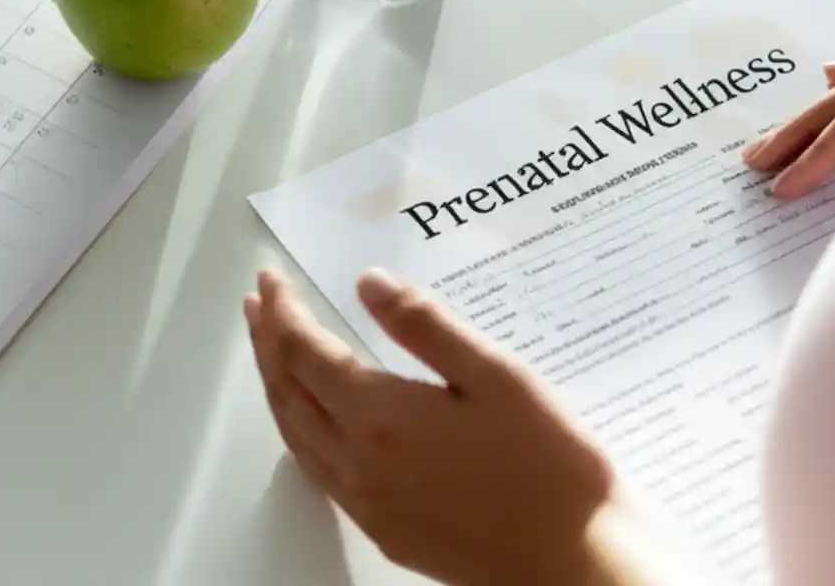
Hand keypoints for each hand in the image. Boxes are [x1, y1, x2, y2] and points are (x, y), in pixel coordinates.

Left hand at [244, 269, 672, 585]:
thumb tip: (368, 283)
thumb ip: (426, 326)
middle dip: (267, 343)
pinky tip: (311, 418)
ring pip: (295, 435)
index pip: (306, 352)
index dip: (284, 312)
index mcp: (382, 418)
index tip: (273, 277)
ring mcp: (367, 505)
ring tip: (271, 349)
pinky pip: (318, 471)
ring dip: (277, 386)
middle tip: (260, 303)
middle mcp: (359, 465)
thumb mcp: (498, 376)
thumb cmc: (550, 466)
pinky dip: (299, 431)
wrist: (575, 564)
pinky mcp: (384, 531)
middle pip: (287, 393)